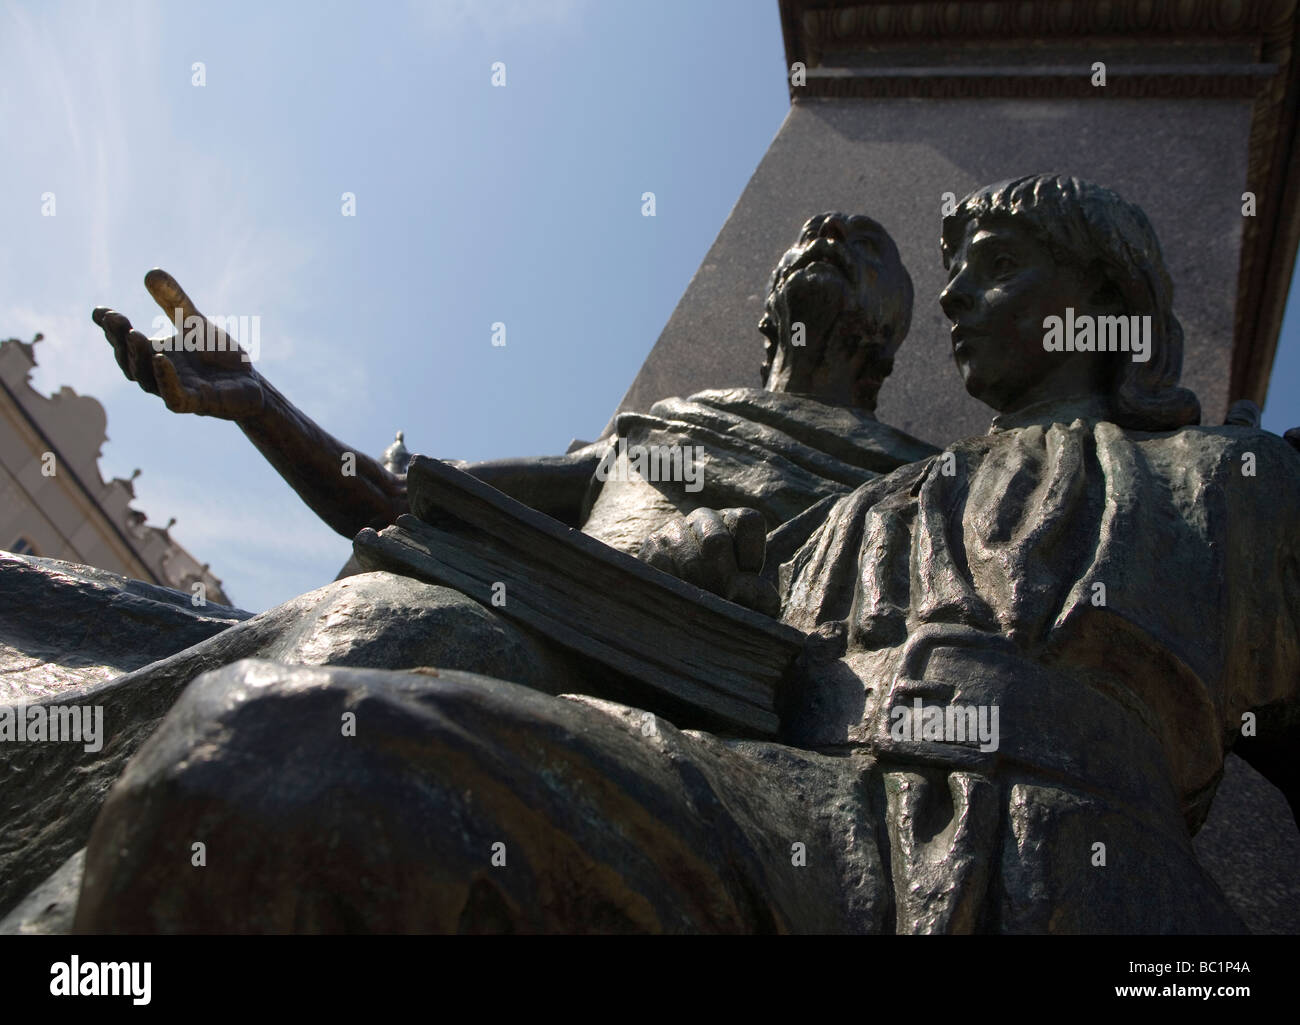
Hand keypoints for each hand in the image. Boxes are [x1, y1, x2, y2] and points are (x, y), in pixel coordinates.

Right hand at [92, 269, 264, 420]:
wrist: (251, 382)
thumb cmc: (218, 355)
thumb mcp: (195, 323)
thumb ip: (174, 302)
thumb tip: (150, 272)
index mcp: (153, 356)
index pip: (125, 344)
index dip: (111, 329)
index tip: (100, 311)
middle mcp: (159, 376)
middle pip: (130, 362)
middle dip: (121, 340)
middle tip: (115, 318)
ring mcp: (177, 391)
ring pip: (147, 379)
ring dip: (139, 357)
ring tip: (134, 334)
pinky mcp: (197, 404)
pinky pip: (174, 396)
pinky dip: (165, 379)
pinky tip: (160, 359)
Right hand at [639, 507, 779, 615]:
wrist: (682, 611)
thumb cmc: (726, 601)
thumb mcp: (751, 602)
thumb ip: (761, 599)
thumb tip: (752, 593)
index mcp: (735, 521)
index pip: (748, 520)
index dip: (751, 555)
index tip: (747, 577)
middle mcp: (705, 517)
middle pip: (717, 541)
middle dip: (723, 579)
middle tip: (722, 600)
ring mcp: (676, 528)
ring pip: (690, 558)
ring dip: (700, 589)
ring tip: (702, 605)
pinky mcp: (653, 545)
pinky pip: (666, 567)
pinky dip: (678, 590)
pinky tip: (682, 598)